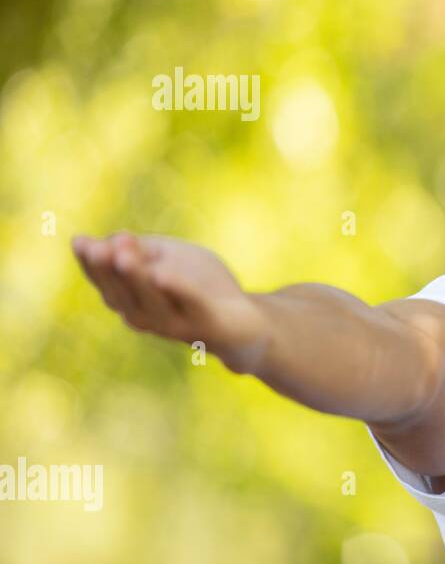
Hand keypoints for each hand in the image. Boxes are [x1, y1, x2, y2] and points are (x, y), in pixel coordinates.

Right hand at [71, 231, 267, 372]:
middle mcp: (145, 317)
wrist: (245, 321)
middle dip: (107, 269)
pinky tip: (163, 274)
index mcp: (131, 300)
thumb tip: (114, 239)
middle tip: (95, 247)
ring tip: (123, 255)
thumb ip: (142, 249)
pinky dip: (177, 289)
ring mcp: (174, 324)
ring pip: (151, 300)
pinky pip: (190, 305)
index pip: (104, 281)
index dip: (91, 263)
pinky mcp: (205, 324)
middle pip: (122, 293)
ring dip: (136, 276)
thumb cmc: (201, 286)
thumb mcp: (169, 257)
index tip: (79, 240)